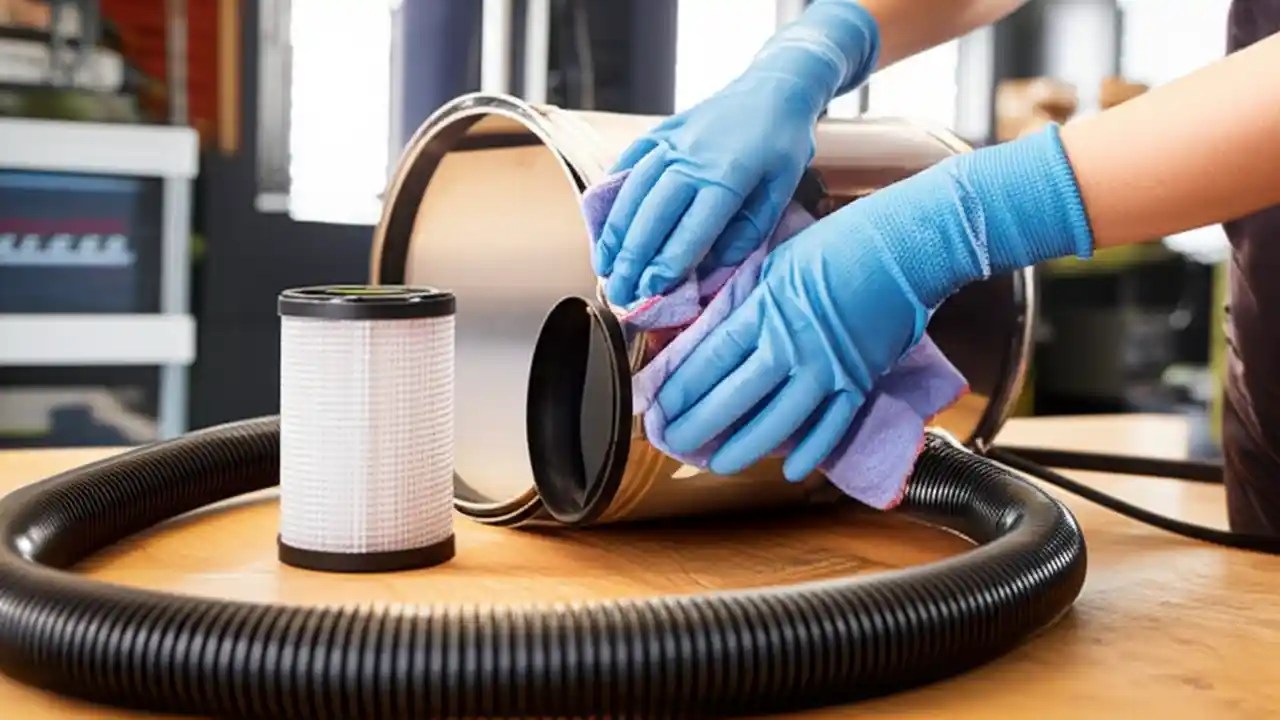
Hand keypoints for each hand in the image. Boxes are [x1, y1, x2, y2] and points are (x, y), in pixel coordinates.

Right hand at [595, 76, 819, 306]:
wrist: (774, 87)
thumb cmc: (782, 145)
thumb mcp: (781, 192)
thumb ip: (747, 232)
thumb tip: (712, 264)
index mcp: (727, 177)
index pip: (689, 231)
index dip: (667, 264)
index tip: (651, 291)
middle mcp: (691, 159)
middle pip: (651, 216)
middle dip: (631, 259)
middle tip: (620, 292)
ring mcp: (671, 142)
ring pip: (632, 193)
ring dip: (614, 233)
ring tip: (604, 266)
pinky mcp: (660, 132)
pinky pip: (627, 165)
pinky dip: (611, 195)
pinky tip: (603, 223)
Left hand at [655, 124, 1095, 479]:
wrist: (906, 245)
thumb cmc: (838, 244)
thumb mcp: (775, 263)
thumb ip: (742, 301)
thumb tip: (704, 329)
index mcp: (766, 309)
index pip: (710, 358)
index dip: (679, 388)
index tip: (655, 405)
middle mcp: (793, 344)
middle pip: (734, 396)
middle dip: (697, 424)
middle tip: (670, 442)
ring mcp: (828, 367)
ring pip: (778, 421)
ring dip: (744, 448)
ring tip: (717, 464)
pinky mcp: (860, 379)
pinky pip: (832, 425)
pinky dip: (811, 450)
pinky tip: (790, 468)